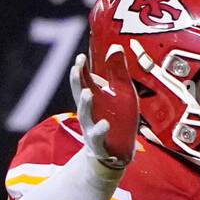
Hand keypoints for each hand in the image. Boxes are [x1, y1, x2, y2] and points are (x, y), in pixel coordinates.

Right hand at [69, 48, 138, 168]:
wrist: (118, 153)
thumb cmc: (118, 120)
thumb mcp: (122, 93)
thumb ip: (118, 72)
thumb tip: (115, 46)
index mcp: (94, 99)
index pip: (83, 80)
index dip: (80, 68)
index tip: (81, 56)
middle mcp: (89, 112)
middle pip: (79, 95)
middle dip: (76, 82)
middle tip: (77, 68)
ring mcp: (92, 129)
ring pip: (85, 116)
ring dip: (85, 104)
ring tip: (88, 92)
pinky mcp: (100, 145)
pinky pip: (98, 138)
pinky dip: (100, 131)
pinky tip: (106, 124)